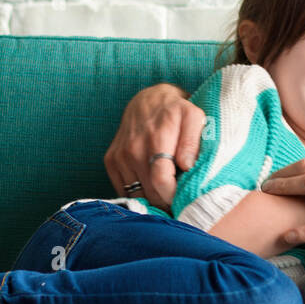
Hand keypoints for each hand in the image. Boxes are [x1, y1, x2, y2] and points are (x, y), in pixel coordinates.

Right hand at [103, 84, 205, 211]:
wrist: (148, 101)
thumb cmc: (176, 112)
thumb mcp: (194, 117)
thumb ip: (193, 141)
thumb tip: (187, 165)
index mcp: (157, 137)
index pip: (161, 180)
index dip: (173, 196)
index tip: (182, 199)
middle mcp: (134, 148)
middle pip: (150, 193)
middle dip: (166, 202)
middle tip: (177, 199)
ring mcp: (120, 155)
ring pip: (137, 196)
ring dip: (152, 201)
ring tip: (164, 193)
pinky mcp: (111, 161)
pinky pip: (124, 192)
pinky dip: (138, 195)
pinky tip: (150, 188)